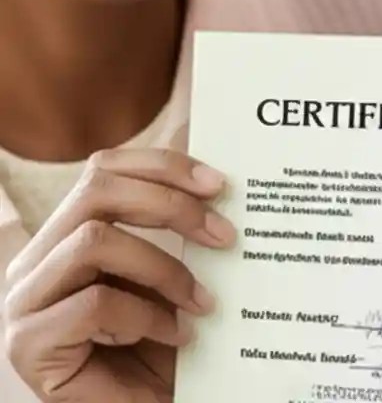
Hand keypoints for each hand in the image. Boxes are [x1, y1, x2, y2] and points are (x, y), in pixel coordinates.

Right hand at [3, 147, 233, 401]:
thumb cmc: (158, 345)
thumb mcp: (169, 277)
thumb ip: (178, 230)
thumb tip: (220, 179)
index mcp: (62, 235)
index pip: (102, 169)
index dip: (162, 166)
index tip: (220, 184)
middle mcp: (34, 261)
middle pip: (96, 191)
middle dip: (172, 206)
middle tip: (226, 236)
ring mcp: (24, 302)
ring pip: (94, 241)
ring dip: (164, 268)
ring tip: (204, 303)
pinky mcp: (29, 343)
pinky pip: (95, 304)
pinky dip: (147, 317)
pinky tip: (176, 336)